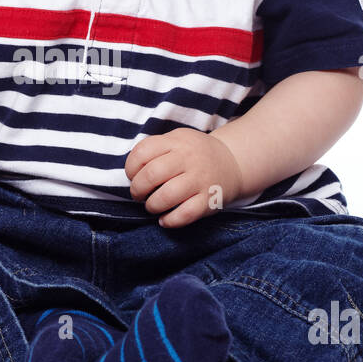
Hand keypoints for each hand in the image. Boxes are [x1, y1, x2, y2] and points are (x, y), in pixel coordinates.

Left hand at [125, 128, 243, 228]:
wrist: (232, 162)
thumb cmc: (194, 154)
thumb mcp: (177, 140)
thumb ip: (155, 149)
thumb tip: (132, 173)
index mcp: (177, 142)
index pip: (143, 152)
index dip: (130, 168)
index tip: (132, 176)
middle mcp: (188, 158)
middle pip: (152, 174)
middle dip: (137, 189)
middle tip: (138, 195)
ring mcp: (200, 179)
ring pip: (167, 196)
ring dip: (152, 205)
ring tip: (151, 206)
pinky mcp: (209, 200)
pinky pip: (185, 214)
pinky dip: (170, 221)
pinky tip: (164, 220)